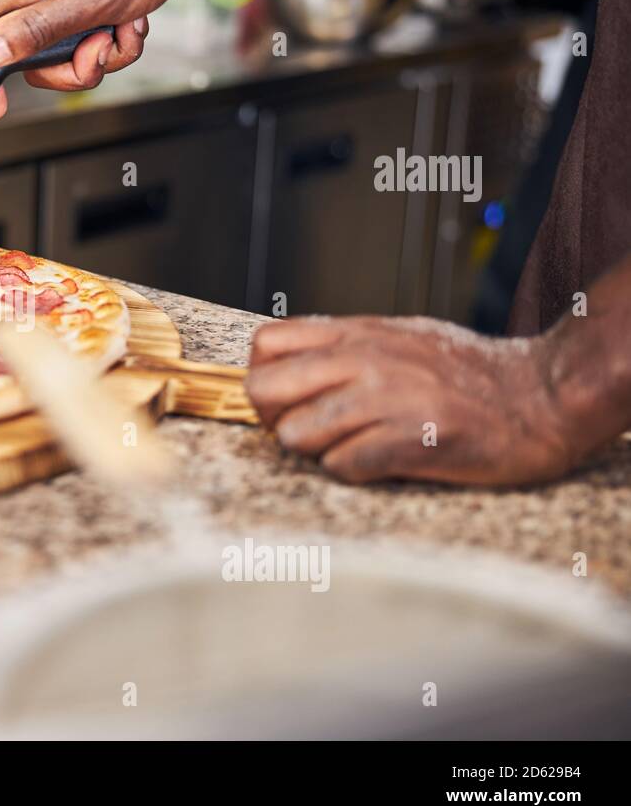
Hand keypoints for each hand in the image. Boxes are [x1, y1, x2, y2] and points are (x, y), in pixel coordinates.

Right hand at [0, 0, 210, 117]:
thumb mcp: (88, 0)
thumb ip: (36, 29)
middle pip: (25, 60)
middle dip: (67, 69)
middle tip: (95, 50)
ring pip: (62, 58)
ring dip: (99, 57)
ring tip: (121, 28)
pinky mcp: (82, 6)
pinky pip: (87, 45)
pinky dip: (114, 43)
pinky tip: (130, 20)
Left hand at [245, 316, 574, 485]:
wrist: (542, 395)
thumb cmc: (466, 373)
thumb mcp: (398, 337)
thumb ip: (344, 349)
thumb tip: (287, 367)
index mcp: (357, 333)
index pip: (266, 344)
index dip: (266, 377)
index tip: (289, 398)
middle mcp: (364, 360)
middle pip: (264, 390)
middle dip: (276, 418)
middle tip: (309, 430)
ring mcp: (386, 399)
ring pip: (295, 434)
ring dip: (315, 450)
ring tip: (352, 446)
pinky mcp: (411, 440)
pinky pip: (342, 466)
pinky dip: (354, 472)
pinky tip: (382, 462)